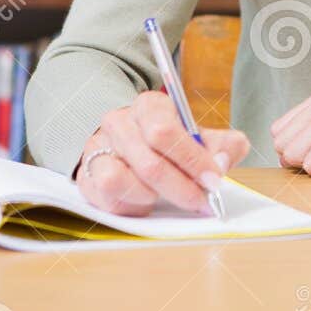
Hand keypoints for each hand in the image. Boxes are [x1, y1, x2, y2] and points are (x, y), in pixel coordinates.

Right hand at [74, 90, 251, 215]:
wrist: (135, 147)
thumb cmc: (174, 145)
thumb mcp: (205, 139)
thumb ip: (225, 147)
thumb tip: (220, 164)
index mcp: (149, 105)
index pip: (165, 131)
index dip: (192, 160)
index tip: (213, 180)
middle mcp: (119, 122)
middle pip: (149, 163)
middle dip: (181, 188)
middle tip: (201, 201)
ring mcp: (97, 148)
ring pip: (121, 181)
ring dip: (151, 196)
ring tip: (165, 195)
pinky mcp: (86, 176)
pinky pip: (107, 199)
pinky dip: (132, 205)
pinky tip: (146, 201)